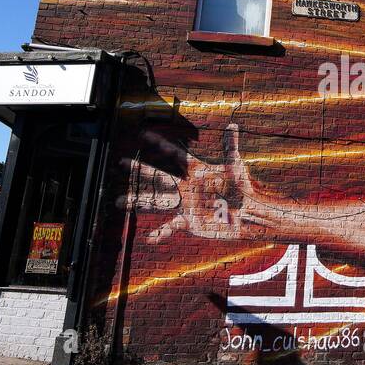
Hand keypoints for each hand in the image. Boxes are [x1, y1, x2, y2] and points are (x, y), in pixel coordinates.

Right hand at [117, 123, 255, 243]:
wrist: (247, 213)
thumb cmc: (242, 188)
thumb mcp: (235, 166)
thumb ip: (230, 147)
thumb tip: (232, 125)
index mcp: (196, 171)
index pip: (174, 154)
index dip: (159, 143)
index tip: (143, 134)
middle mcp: (186, 186)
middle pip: (158, 176)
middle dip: (140, 169)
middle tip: (121, 162)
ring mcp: (186, 203)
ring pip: (157, 200)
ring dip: (137, 201)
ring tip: (118, 201)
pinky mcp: (189, 220)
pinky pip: (171, 226)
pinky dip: (160, 233)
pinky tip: (150, 239)